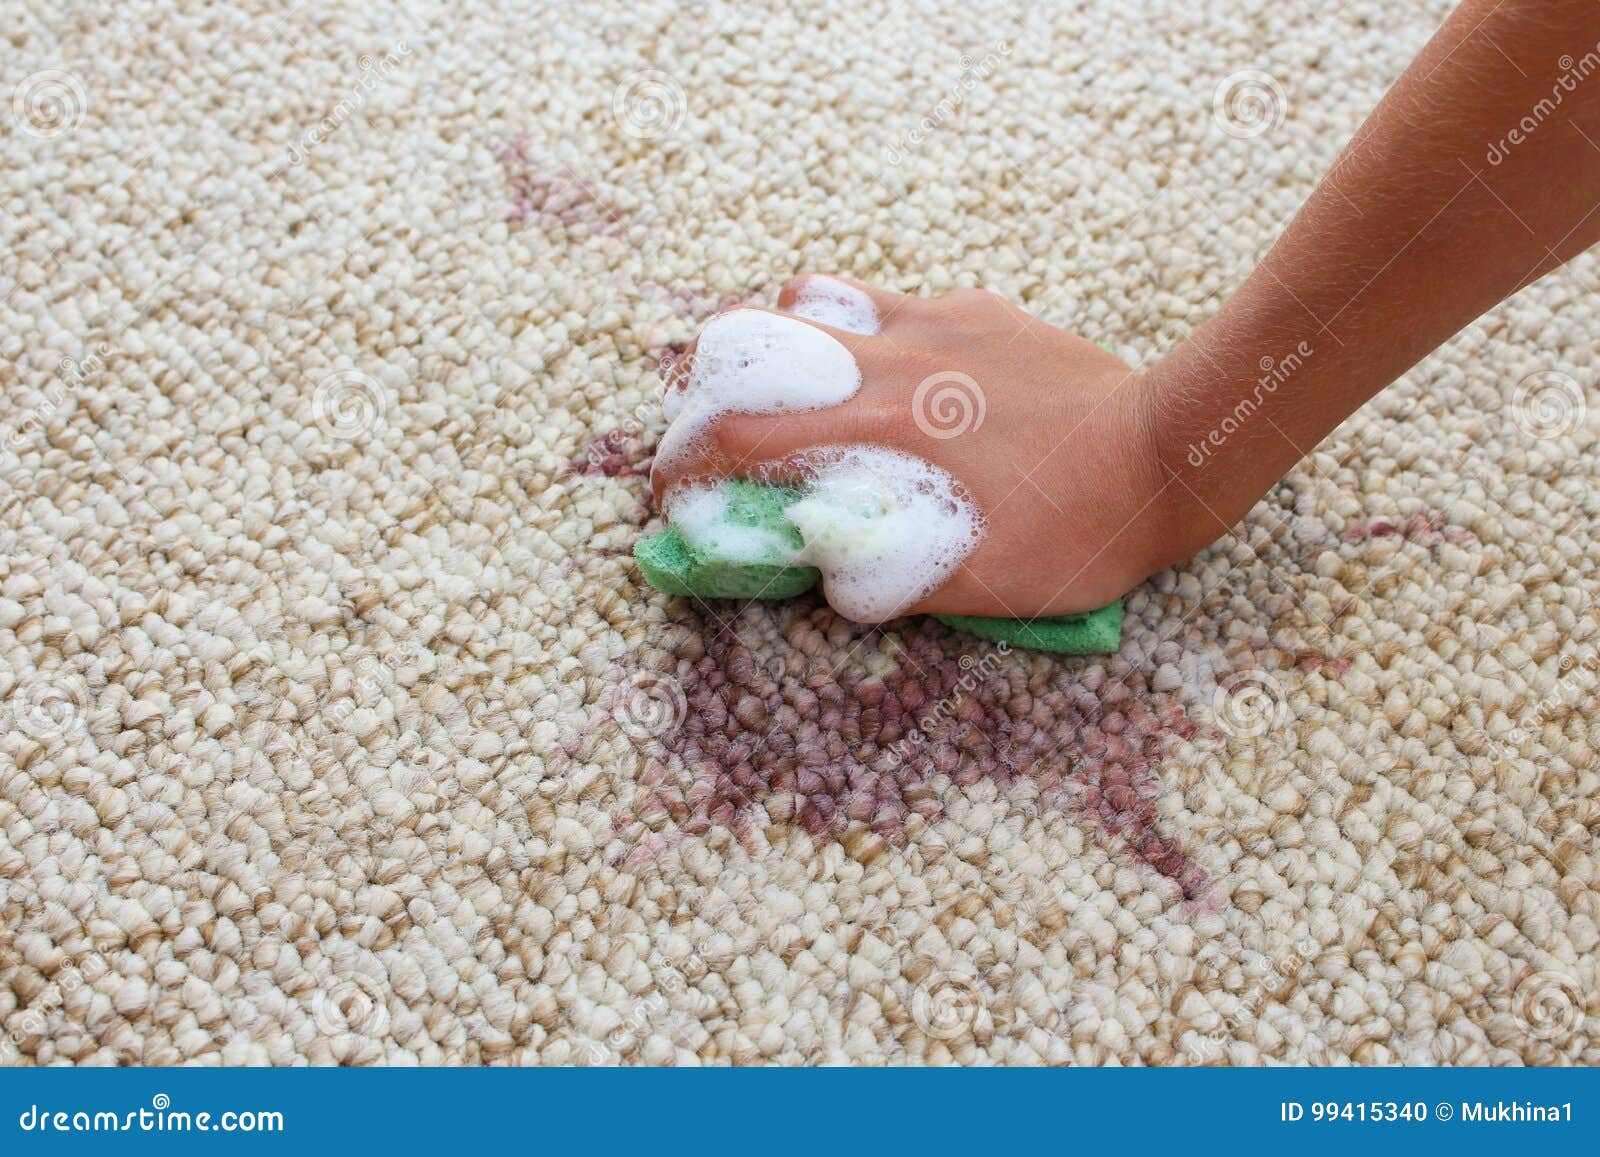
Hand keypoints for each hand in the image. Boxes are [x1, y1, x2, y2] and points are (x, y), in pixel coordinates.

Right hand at [650, 277, 1186, 617]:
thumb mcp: (972, 586)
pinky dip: (855, 333)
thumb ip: (881, 579)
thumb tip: (820, 573)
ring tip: (789, 386)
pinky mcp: (971, 307)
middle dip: (708, 390)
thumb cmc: (1074, 533)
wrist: (1166, 453)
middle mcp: (886, 362)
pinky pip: (883, 303)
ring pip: (809, 299)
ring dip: (776, 343)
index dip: (685, 465)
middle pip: (746, 342)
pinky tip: (888, 373)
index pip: (740, 435)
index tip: (670, 493)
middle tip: (720, 435)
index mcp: (877, 432)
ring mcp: (928, 323)